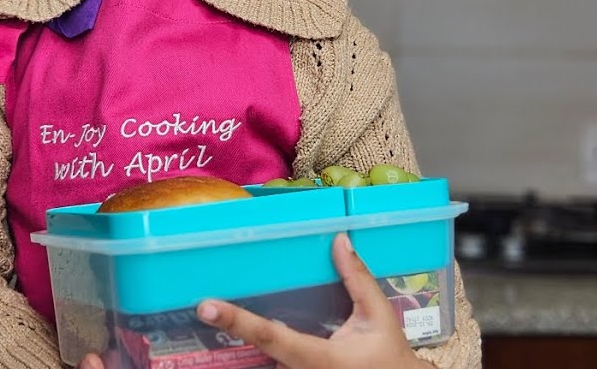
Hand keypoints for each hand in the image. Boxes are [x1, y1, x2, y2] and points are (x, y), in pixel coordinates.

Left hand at [194, 233, 430, 368]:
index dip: (239, 321)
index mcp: (320, 358)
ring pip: (265, 358)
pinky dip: (268, 345)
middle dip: (239, 325)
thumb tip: (339, 241)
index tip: (208, 307)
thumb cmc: (388, 355)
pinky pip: (275, 362)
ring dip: (256, 336)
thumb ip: (358, 279)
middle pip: (260, 348)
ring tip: (231, 313)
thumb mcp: (378, 315)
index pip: (272, 337)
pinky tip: (265, 328)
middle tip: (209, 304)